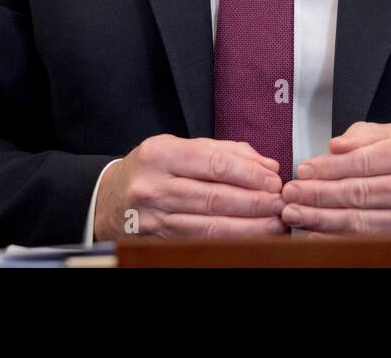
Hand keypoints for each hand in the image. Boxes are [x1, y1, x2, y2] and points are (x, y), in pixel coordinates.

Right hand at [93, 134, 286, 240]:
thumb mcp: (180, 148)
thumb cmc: (152, 170)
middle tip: (281, 203)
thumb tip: (267, 164)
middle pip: (215, 198)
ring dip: (249, 227)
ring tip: (274, 223)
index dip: (250, 174)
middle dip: (255, 202)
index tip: (273, 179)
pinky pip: (201, 243)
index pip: (214, 164)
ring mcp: (154, 219)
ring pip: (210, 227)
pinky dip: (230, 241)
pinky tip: (251, 238)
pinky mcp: (157, 243)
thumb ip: (225, 152)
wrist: (110, 199)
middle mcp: (154, 187)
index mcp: (160, 155)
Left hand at [280, 122, 390, 238]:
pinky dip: (342, 238)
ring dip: (324, 218)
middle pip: (360, 192)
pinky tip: (320, 234)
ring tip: (297, 214)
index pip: (365, 161)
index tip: (304, 170)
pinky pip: (372, 239)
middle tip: (290, 194)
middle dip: (318, 194)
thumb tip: (335, 145)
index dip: (329, 168)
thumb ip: (369, 135)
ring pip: (363, 220)